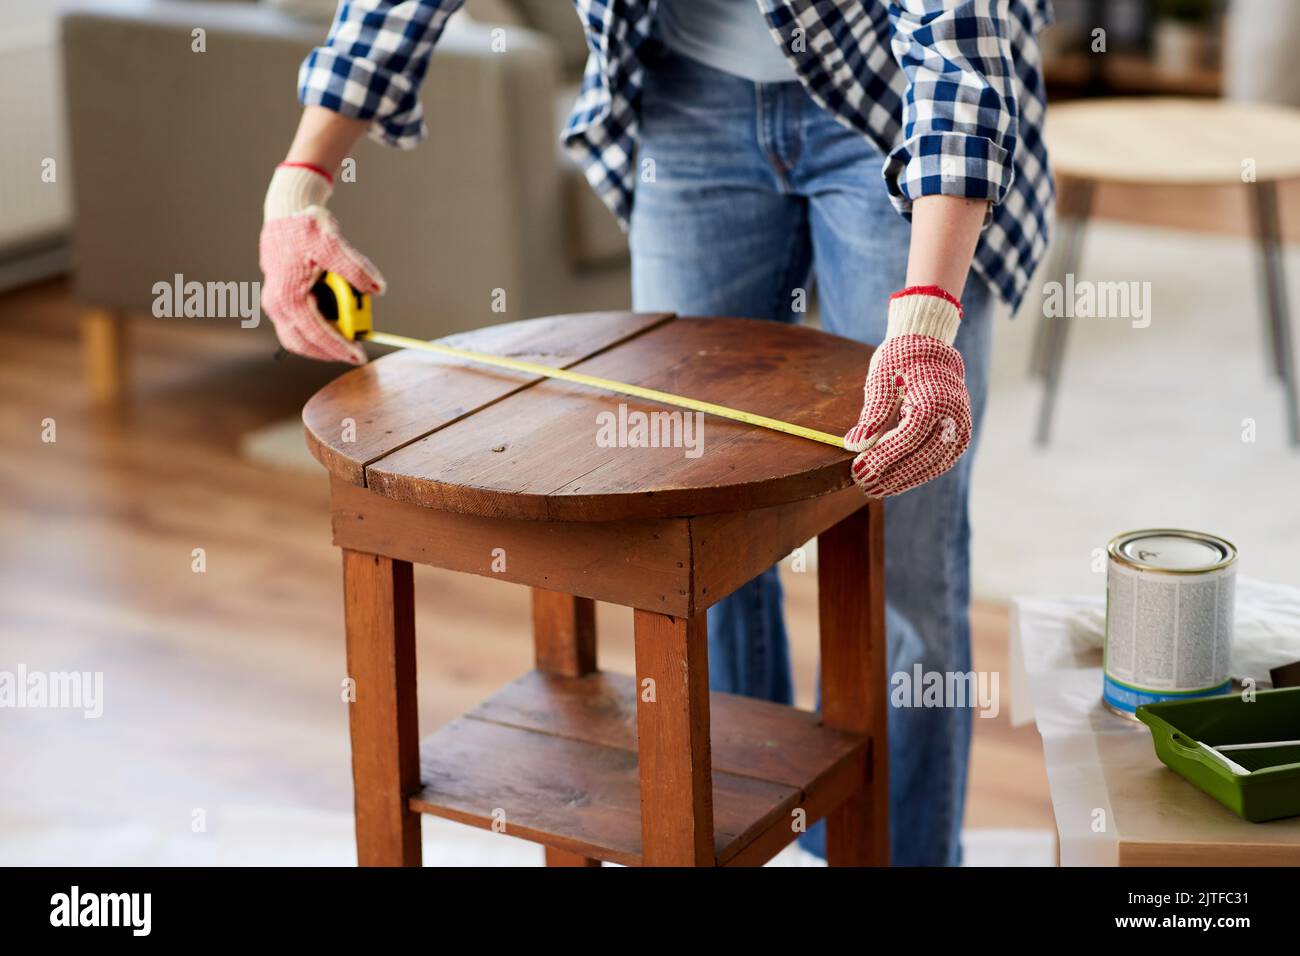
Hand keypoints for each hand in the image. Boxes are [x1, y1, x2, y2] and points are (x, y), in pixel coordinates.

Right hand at [259, 163, 383, 363]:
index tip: (359, 355)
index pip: (314, 333)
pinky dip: (317, 333)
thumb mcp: (332, 242)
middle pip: (303, 343)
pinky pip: (297, 328)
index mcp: (286, 295)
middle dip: (330, 350)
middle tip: (356, 351)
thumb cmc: (306, 226)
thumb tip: (378, 289)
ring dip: (323, 343)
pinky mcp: (281, 301)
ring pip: (298, 339)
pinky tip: (336, 328)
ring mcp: (276, 304)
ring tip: (348, 339)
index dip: (338, 347)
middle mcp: (276, 304)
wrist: (287, 212)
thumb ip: (355, 267)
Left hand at [844, 287, 971, 496]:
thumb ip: (871, 415)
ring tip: (874, 490)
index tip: (858, 471)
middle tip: (863, 485)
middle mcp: (954, 417)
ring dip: (903, 481)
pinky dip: (917, 475)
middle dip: (890, 475)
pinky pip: (939, 463)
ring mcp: (961, 428)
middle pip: (921, 457)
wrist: (931, 349)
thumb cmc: (901, 361)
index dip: (882, 458)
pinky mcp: (960, 437)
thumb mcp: (881, 381)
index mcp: (934, 400)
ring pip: (932, 465)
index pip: (906, 439)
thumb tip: (854, 445)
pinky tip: (893, 482)